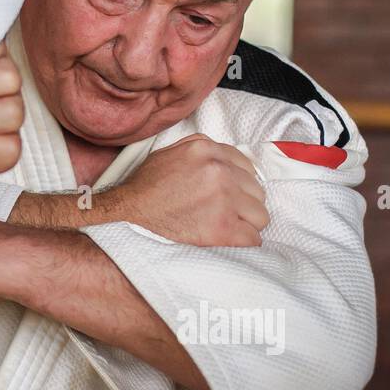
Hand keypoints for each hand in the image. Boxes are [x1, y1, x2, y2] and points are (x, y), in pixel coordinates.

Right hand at [110, 133, 268, 246]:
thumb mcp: (172, 151)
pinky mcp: (222, 227)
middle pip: (257, 191)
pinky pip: (253, 238)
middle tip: (225, 210)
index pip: (248, 167)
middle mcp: (219, 171)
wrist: (129, 210)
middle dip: (244, 202)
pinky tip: (228, 239)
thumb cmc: (148, 184)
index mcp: (208, 150)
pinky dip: (243, 242)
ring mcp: (223, 199)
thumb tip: (229, 156)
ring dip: (247, 222)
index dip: (240, 183)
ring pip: (260, 215)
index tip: (230, 193)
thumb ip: (202, 147)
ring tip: (228, 224)